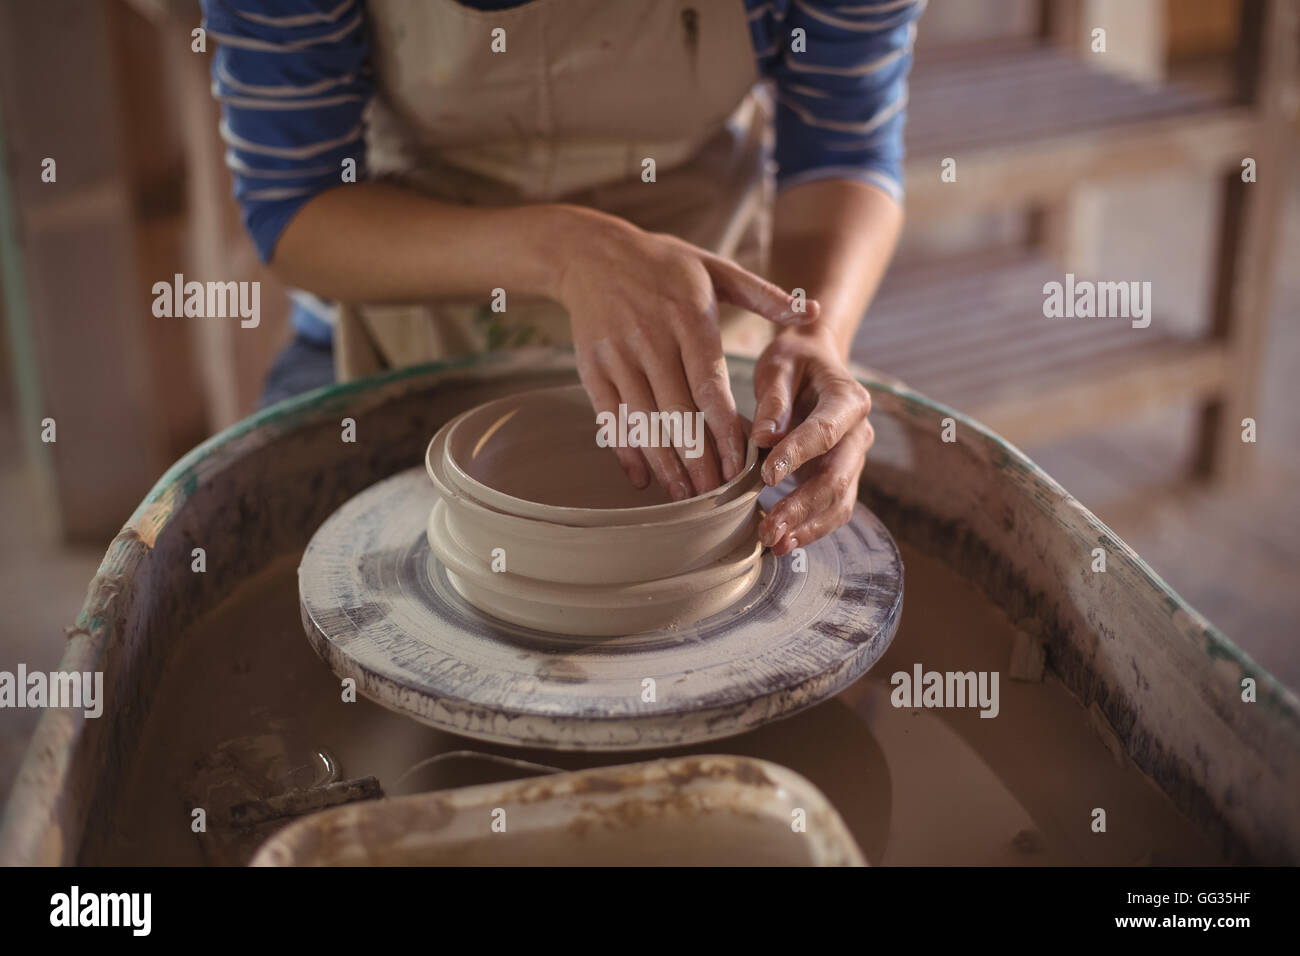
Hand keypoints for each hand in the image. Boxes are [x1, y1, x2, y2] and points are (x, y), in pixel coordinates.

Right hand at [554, 210, 817, 498]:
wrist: (592, 253)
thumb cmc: (664, 264)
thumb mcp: (716, 268)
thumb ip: (765, 295)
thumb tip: (815, 312)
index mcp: (689, 319)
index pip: (710, 386)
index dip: (724, 430)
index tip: (740, 465)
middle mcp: (652, 341)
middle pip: (678, 414)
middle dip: (698, 460)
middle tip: (717, 497)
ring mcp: (618, 357)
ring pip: (644, 422)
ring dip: (665, 464)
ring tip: (685, 498)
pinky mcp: (591, 368)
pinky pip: (610, 417)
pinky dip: (625, 450)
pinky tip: (643, 478)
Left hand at [752, 325, 873, 553]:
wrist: (815, 365)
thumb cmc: (795, 363)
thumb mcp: (779, 365)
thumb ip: (773, 400)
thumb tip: (765, 437)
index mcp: (849, 399)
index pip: (825, 432)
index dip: (798, 455)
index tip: (766, 475)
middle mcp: (859, 433)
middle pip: (837, 477)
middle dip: (802, 506)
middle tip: (768, 527)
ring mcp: (854, 459)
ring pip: (840, 501)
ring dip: (808, 526)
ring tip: (774, 543)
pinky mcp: (843, 476)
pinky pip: (834, 509)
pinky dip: (811, 528)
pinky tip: (784, 542)